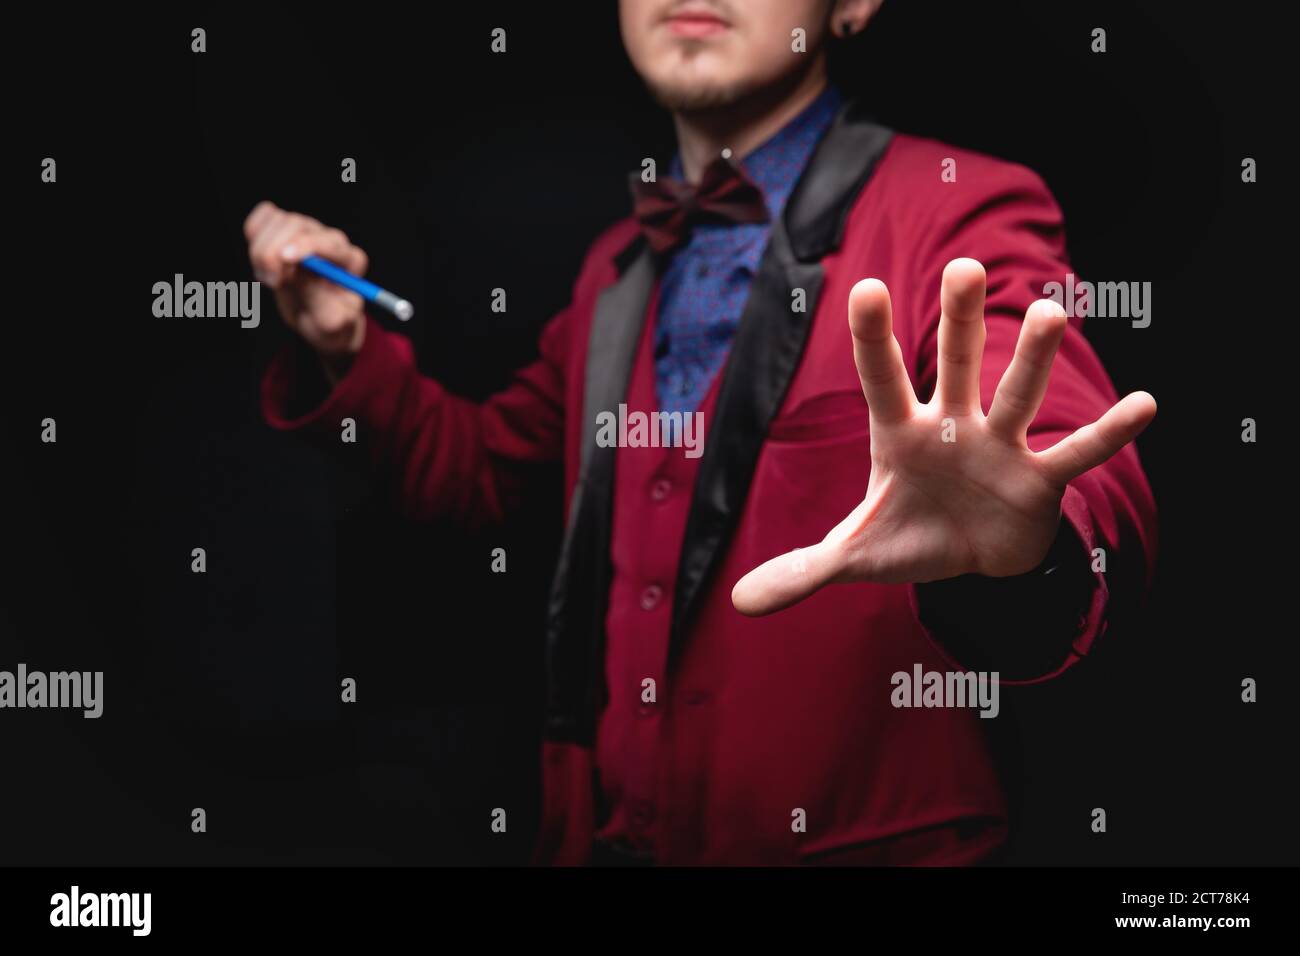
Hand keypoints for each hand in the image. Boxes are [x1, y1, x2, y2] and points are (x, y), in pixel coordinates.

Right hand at [244, 201, 368, 380]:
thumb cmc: (329, 323)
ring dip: (261, 251)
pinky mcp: (286, 229)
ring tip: (271, 280)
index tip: (284, 259)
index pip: (327, 242)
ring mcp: (308, 230)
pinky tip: (262, 260)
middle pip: (296, 225)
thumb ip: (320, 300)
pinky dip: (255, 234)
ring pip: (276, 220)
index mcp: (350, 260)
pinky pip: (265, 215)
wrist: (317, 320)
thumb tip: (302, 274)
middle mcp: (331, 239)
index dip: (303, 246)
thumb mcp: (330, 324)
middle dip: (273, 254)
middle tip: (272, 283)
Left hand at [732, 258, 1155, 615]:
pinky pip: (1077, 454)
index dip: (874, 339)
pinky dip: (1107, 435)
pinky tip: (1145, 405)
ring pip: (1016, 395)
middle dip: (960, 321)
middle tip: (965, 266)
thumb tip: (738, 603)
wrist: (973, 560)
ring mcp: (1000, 447)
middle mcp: (952, 426)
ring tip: (1051, 313)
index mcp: (900, 434)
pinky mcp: (1040, 479)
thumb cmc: (911, 537)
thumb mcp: (856, 556)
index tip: (867, 287)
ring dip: (1032, 360)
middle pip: (955, 364)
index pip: (882, 378)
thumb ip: (803, 571)